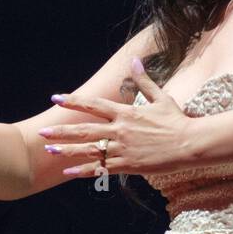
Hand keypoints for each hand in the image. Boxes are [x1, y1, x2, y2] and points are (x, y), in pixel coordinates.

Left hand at [39, 57, 190, 176]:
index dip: (73, 101)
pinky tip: (68, 172)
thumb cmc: (177, 120)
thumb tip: (135, 60)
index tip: (57, 98)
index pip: (93, 105)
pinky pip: (101, 168)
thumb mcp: (161, 97)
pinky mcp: (128, 165)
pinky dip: (83, 170)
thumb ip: (143, 80)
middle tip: (42, 133)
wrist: (190, 144)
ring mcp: (122, 149)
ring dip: (67, 151)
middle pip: (84, 130)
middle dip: (62, 131)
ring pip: (89, 150)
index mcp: (125, 113)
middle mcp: (120, 130)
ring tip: (49, 152)